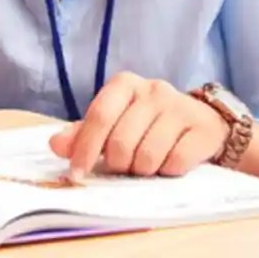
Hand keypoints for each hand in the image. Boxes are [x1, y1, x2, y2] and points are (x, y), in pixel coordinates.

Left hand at [49, 72, 228, 180]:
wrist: (202, 122)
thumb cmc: (148, 124)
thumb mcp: (114, 123)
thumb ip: (84, 133)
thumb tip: (55, 145)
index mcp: (125, 84)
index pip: (100, 116)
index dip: (86, 148)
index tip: (77, 174)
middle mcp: (153, 89)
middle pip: (122, 141)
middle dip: (119, 164)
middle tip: (125, 167)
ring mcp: (180, 106)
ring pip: (148, 156)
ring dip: (143, 171)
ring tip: (147, 165)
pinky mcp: (203, 128)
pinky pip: (176, 162)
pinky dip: (168, 171)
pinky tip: (170, 163)